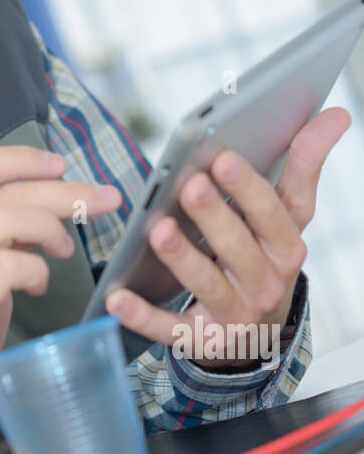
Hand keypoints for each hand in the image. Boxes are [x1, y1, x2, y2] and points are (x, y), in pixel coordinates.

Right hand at [0, 146, 121, 432]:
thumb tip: (41, 210)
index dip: (20, 159)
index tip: (59, 164)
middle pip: (4, 194)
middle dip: (62, 192)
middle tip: (102, 200)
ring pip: (7, 219)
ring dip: (51, 228)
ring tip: (65, 250)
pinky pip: (10, 265)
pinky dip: (37, 269)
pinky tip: (41, 284)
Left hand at [104, 106, 351, 367]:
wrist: (255, 331)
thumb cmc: (264, 254)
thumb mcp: (287, 214)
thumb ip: (304, 164)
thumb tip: (336, 113)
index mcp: (287, 246)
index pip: (274, 214)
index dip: (250, 188)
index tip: (225, 158)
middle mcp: (267, 282)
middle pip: (238, 246)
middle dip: (214, 215)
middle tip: (190, 186)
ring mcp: (234, 313)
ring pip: (207, 283)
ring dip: (182, 258)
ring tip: (158, 229)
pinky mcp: (202, 340)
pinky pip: (170, 328)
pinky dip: (143, 316)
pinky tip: (117, 298)